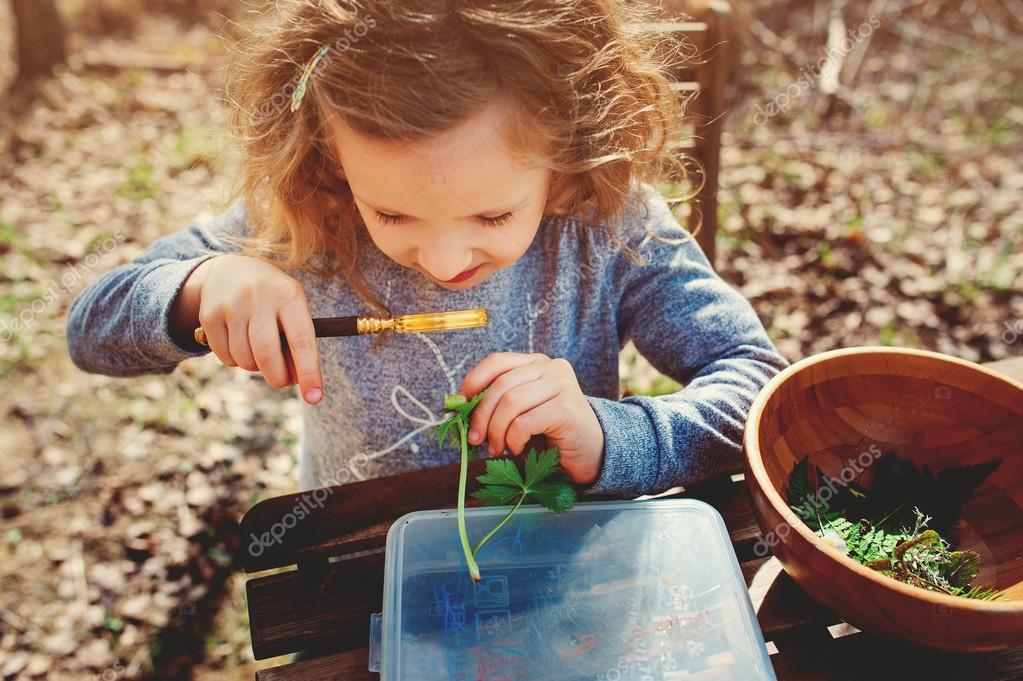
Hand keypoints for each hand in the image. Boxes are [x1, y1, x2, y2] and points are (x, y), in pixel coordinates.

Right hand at [170, 254, 322, 403]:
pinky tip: (240, 343)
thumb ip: (298, 343)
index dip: (309, 373)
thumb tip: (298, 381)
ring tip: (259, 350)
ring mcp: (231, 305)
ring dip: (255, 367)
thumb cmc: (273, 299)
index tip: (314, 398)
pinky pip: (226, 358)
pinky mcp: (209, 316)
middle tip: (282, 380)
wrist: (230, 270)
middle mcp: (260, 297)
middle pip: (267, 356)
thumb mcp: (292, 310)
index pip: (302, 342)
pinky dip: (236, 361)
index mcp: (289, 295)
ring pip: (245, 360)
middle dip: (278, 378)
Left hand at [459, 352, 603, 484]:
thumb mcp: (521, 412)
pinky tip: (518, 448)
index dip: (474, 381)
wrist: (592, 451)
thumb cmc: (551, 432)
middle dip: (481, 416)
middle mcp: (551, 367)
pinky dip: (514, 439)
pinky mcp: (566, 408)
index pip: (497, 361)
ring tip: (497, 448)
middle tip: (475, 440)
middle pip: (501, 385)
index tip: (461, 406)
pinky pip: (524, 422)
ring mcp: (562, 385)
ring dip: (496, 431)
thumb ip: (497, 403)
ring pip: (511, 403)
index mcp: (537, 363)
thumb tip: (458, 406)